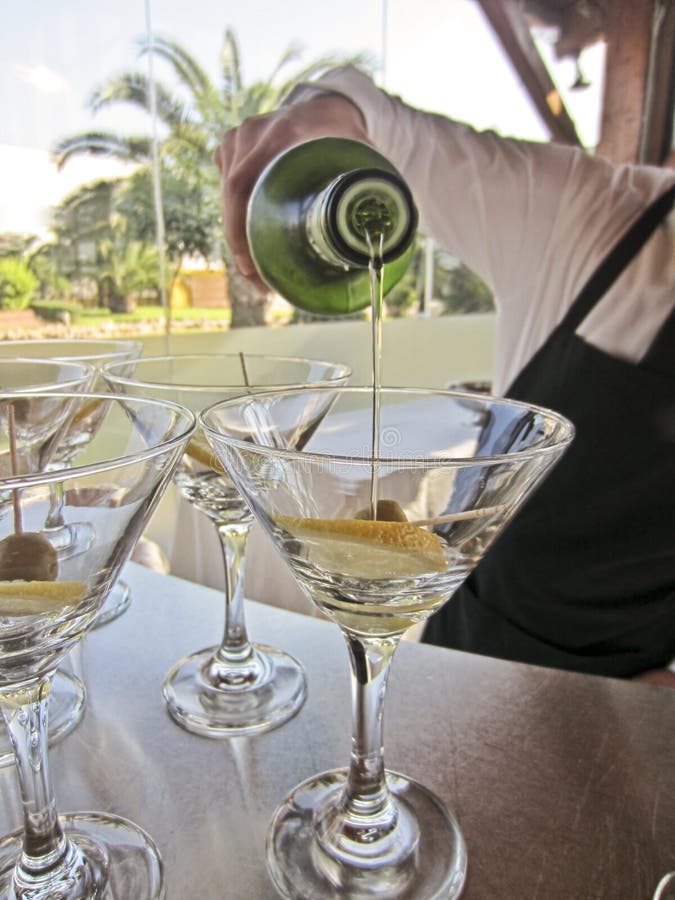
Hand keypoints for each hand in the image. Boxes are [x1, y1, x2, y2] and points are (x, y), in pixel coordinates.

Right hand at [215, 93, 369, 287]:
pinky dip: (237, 221)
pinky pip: (227, 191)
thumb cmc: (346, 133)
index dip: (239, 230)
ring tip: (258, 275)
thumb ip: (373, 187)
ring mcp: (238, 140)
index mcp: (283, 131)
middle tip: (261, 283)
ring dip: (238, 238)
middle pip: (233, 197)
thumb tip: (385, 232)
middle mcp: (253, 133)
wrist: (328, 104)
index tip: (250, 267)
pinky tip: (251, 248)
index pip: (242, 184)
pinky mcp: (232, 150)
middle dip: (241, 247)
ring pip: (228, 198)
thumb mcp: (362, 154)